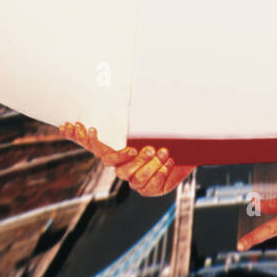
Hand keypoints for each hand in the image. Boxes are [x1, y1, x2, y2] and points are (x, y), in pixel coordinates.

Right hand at [59, 122, 194, 196]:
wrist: (189, 152)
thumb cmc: (168, 134)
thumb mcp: (154, 122)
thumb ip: (138, 114)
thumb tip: (122, 87)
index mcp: (117, 149)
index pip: (94, 146)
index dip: (86, 140)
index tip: (90, 128)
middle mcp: (122, 166)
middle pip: (114, 165)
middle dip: (129, 157)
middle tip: (145, 148)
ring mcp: (134, 180)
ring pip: (134, 177)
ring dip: (150, 165)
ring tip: (164, 152)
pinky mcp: (148, 189)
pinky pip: (150, 186)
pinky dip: (161, 173)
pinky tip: (169, 163)